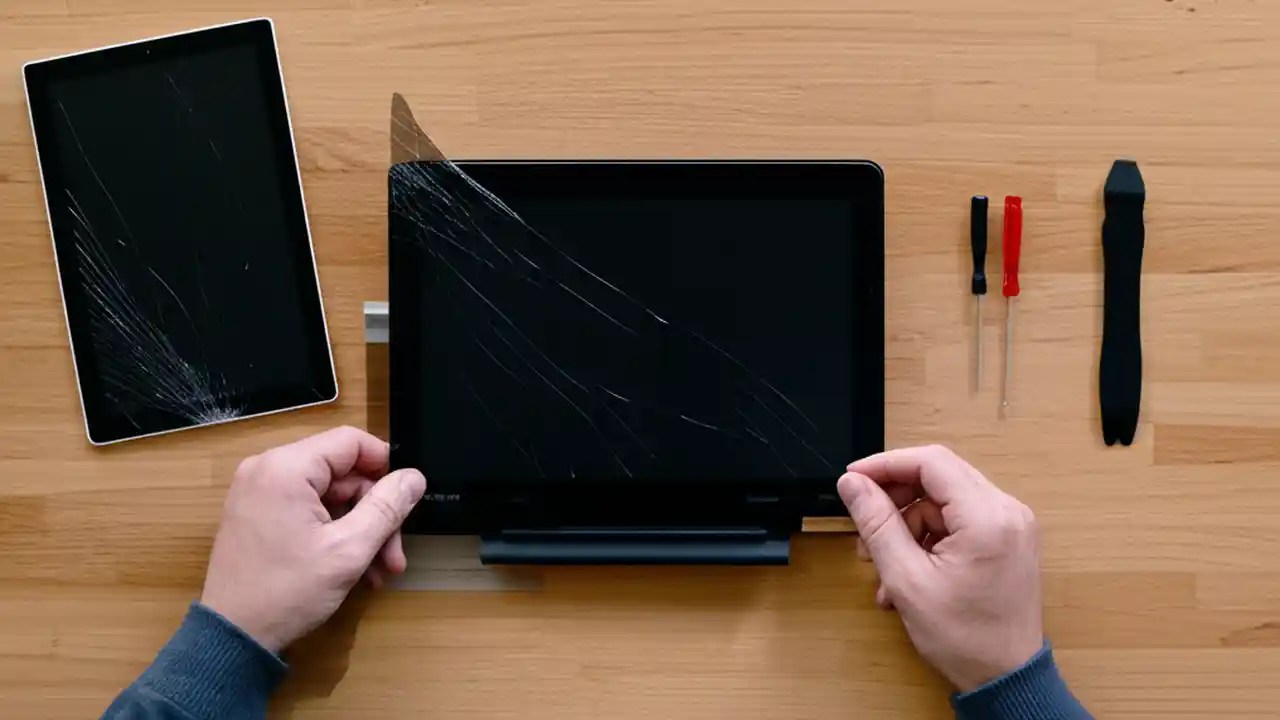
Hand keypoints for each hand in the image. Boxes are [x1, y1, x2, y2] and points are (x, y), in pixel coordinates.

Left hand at [200, 426, 426, 652]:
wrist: (233, 637)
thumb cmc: (285, 593)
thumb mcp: (348, 550)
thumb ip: (387, 507)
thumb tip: (414, 477)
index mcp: (286, 468)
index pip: (351, 442)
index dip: (386, 466)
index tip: (407, 497)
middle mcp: (267, 470)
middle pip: (342, 472)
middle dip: (375, 512)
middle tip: (395, 553)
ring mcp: (259, 493)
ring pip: (329, 495)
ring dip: (360, 528)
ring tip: (379, 569)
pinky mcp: (258, 514)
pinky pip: (309, 509)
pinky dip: (335, 532)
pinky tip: (355, 567)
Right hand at [837, 445, 1041, 691]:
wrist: (1006, 677)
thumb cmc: (965, 638)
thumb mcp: (907, 579)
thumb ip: (877, 524)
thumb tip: (853, 483)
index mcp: (987, 518)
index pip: (930, 462)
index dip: (885, 465)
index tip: (853, 479)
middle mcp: (1007, 511)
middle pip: (938, 476)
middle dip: (895, 498)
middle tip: (864, 526)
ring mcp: (1011, 524)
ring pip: (944, 500)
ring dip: (908, 524)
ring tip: (883, 563)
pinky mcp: (1007, 538)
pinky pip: (958, 519)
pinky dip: (928, 536)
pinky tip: (908, 569)